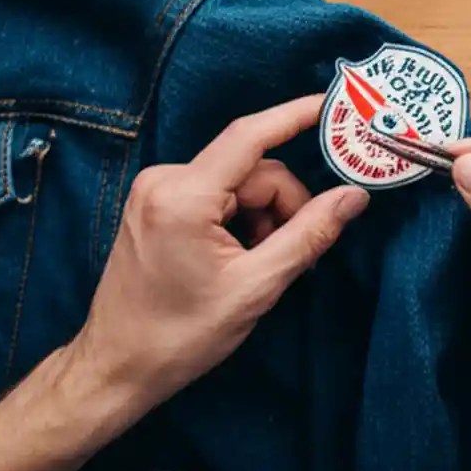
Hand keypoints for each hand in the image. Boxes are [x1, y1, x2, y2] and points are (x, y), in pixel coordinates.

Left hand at [66, 96, 369, 417]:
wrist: (117, 366)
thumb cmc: (180, 335)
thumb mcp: (255, 287)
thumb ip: (309, 235)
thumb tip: (353, 196)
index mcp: (183, 196)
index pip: (250, 137)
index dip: (295, 116)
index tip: (332, 104)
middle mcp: (164, 180)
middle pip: (253, 171)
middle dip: (284, 207)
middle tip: (299, 256)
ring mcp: (156, 191)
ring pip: (238, 185)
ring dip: (263, 218)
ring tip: (263, 266)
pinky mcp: (155, 205)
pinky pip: (216, 196)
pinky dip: (240, 221)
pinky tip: (241, 259)